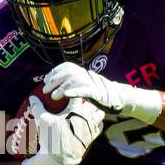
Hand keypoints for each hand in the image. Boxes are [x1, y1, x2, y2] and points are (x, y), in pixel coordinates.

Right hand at [20, 96, 104, 164]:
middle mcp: (86, 117)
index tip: (72, 90)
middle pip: (93, 101)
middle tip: (82, 98)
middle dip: (89, 98)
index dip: (76, 89)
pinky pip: (100, 125)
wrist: (58, 158)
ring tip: (88, 109)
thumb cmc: (50, 137)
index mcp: (75, 110)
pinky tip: (91, 121)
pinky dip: (97, 121)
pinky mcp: (92, 136)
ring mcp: (91, 127)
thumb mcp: (43, 120)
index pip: (80, 93)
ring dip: (95, 109)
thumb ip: (38, 107)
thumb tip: (32, 96)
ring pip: (100, 113)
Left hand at [42, 62, 161, 122]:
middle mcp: (86, 74)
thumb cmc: (101, 92)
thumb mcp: (86, 84)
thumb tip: (59, 82)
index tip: (46, 79)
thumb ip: (75, 81)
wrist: (119, 97)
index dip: (54, 72)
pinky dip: (74, 92)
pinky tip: (65, 95)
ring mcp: (91, 83)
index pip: (65, 67)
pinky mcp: (96, 93)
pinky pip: (84, 91)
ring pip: (73, 81)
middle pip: (67, 73)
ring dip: (61, 88)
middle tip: (45, 90)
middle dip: (54, 80)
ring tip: (53, 96)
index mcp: (83, 71)